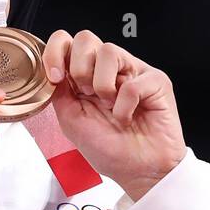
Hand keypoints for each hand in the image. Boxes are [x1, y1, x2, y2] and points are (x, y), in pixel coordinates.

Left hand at [42, 29, 185, 201]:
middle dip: (79, 69)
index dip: (55, 52)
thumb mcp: (72, 121)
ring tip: (110, 106)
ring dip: (102, 85)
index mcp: (86, 76)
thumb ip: (60, 93)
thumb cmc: (111, 150)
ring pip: (108, 50)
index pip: (66, 42)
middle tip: (87, 95)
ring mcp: (133, 72)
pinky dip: (125, 106)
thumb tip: (53, 69)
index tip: (55, 76)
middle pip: (86, 37)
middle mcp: (109, 69)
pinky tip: (128, 117)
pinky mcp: (155, 81)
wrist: (139, 172)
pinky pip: (132, 81)